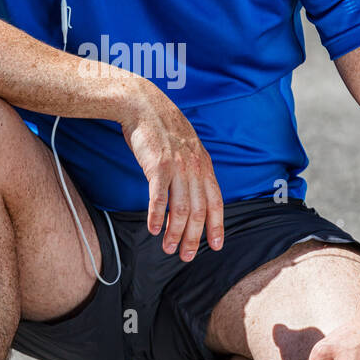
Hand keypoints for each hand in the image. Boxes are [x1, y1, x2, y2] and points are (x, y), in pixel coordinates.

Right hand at [120, 81, 222, 259]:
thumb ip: (192, 168)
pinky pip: (159, 197)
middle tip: (186, 256)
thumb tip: (193, 191)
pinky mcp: (157, 165)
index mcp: (203, 164)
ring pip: (181, 208)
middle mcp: (194, 168)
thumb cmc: (161, 127)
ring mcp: (177, 167)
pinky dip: (157, 216)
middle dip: (193, 237)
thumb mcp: (186, 147)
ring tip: (169, 248)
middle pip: (199, 211)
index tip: (215, 245)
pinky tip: (154, 230)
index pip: (216, 201)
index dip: (217, 225)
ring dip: (175, 232)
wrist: (143, 104)